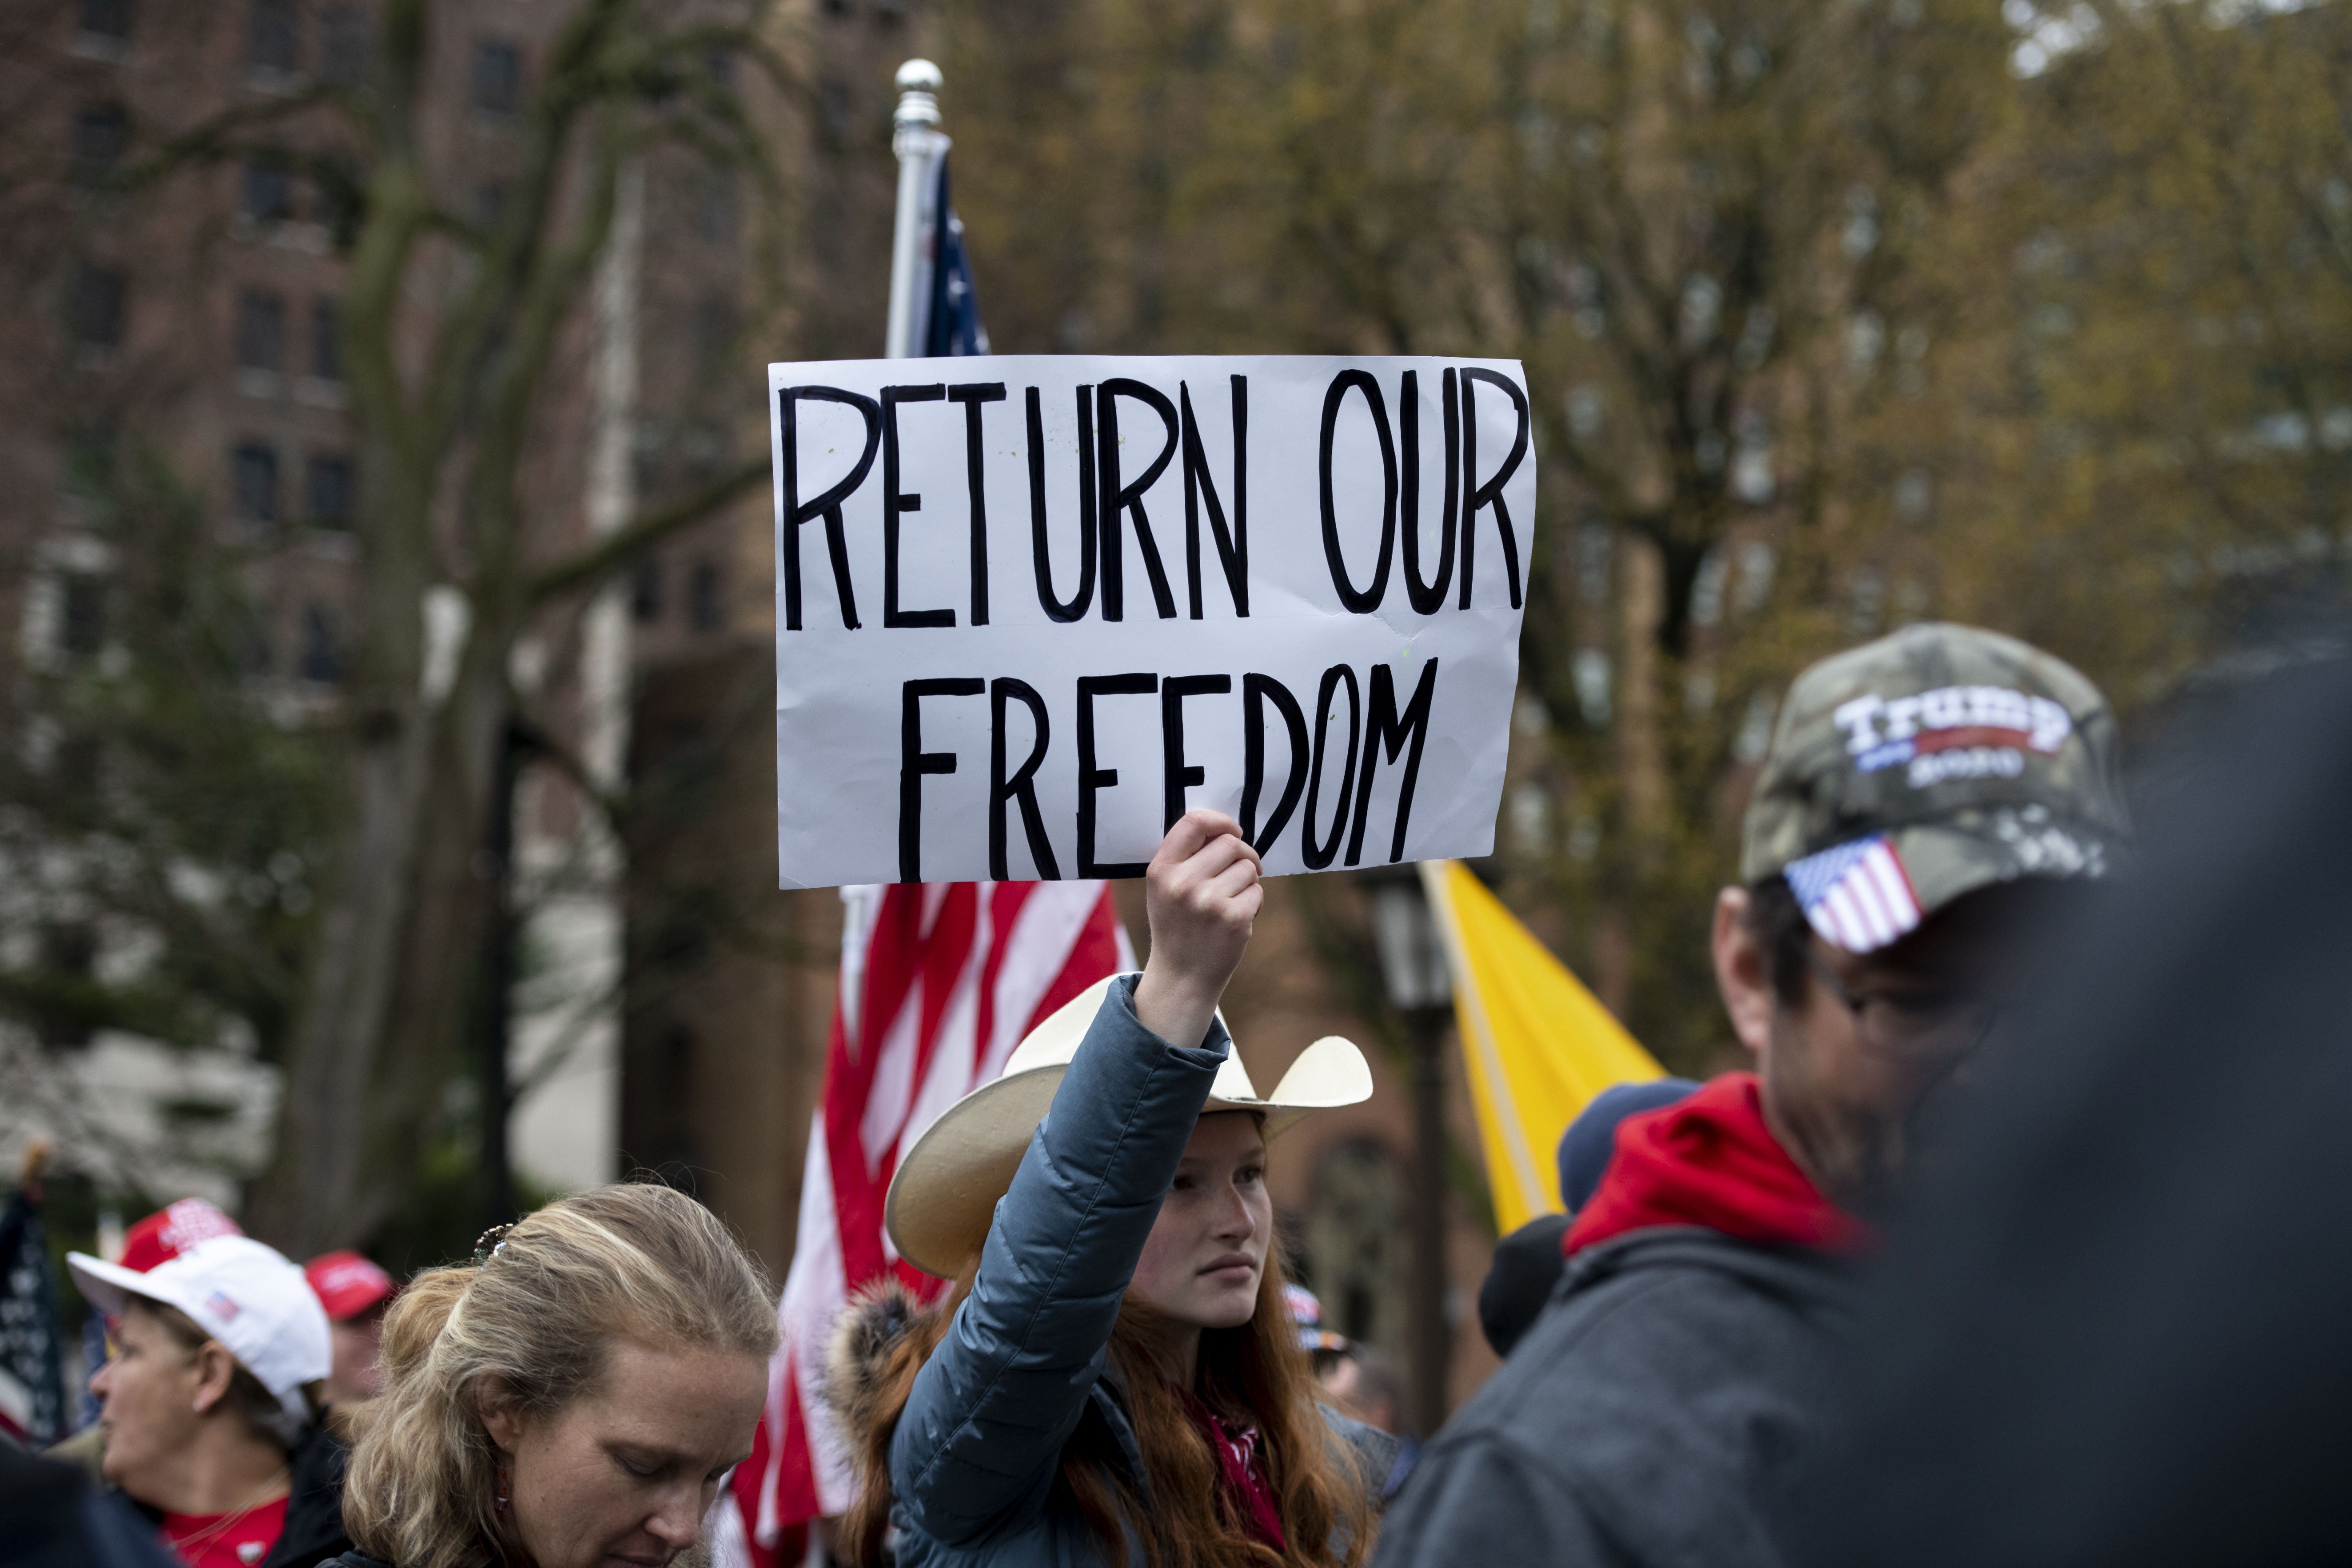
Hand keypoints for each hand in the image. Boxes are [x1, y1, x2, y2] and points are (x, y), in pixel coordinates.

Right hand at [1133, 810, 1262, 1048]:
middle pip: (1230, 844)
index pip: (1194, 822)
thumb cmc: (1177, 926)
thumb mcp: (1164, 888)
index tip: (1232, 831)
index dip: (1220, 821)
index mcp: (1161, 870)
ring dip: (1247, 881)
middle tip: (1238, 872)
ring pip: (1248, 867)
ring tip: (1230, 901)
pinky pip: (1258, 891)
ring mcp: (1209, 902)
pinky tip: (1237, 918)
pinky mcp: (1234, 919)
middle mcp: (1182, 883)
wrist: (1181, 977)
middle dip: (1241, 855)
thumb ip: (1185, 857)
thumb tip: (1225, 829)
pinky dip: (1253, 902)